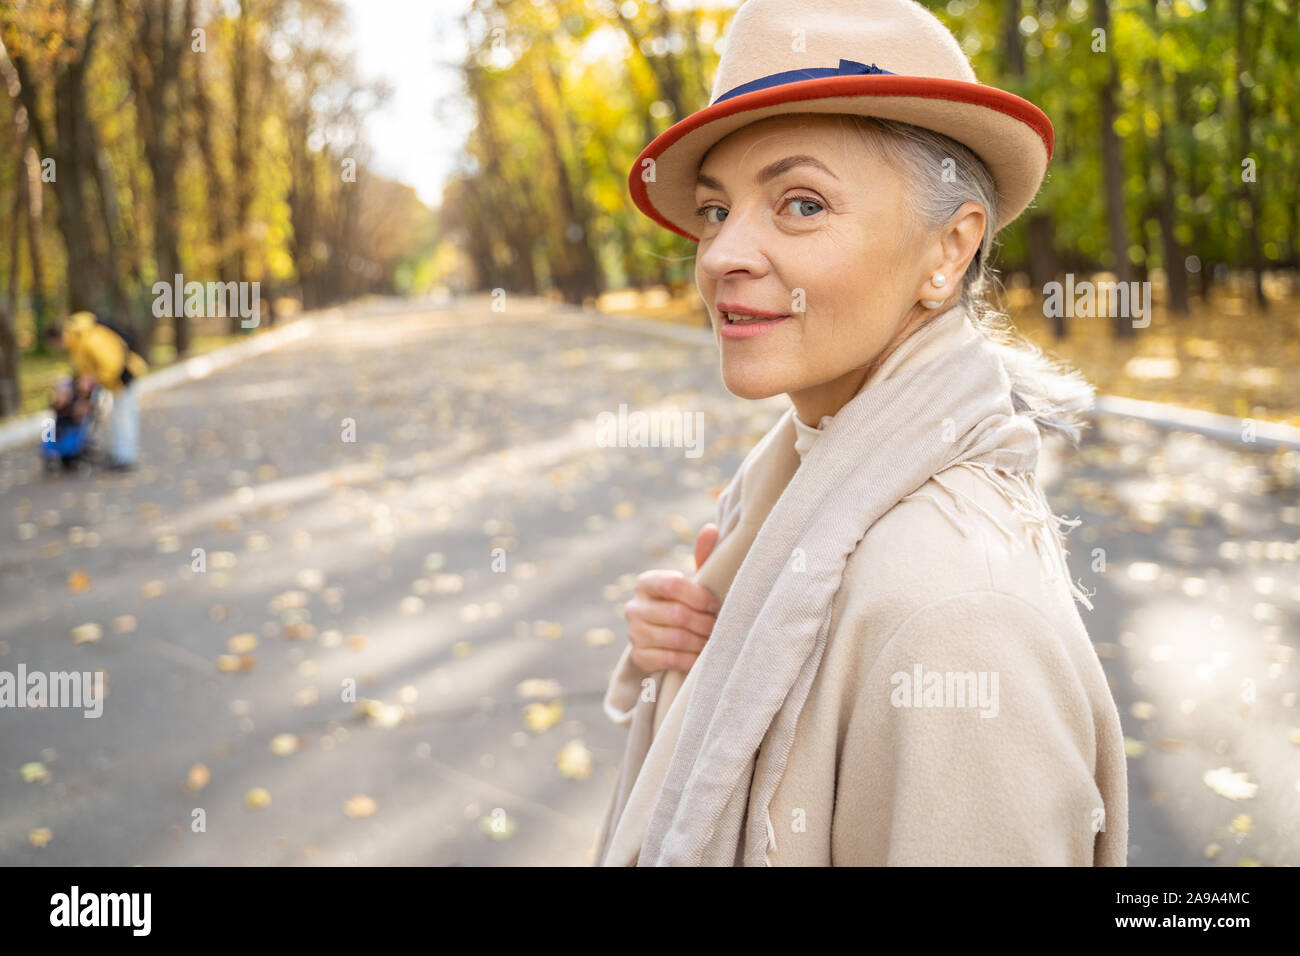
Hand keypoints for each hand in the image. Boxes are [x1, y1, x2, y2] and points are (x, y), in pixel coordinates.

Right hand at [624, 523, 720, 673]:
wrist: (661, 640)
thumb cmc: (684, 604)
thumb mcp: (692, 583)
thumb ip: (702, 557)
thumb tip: (711, 529)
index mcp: (647, 582)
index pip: (672, 584)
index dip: (698, 596)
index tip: (714, 604)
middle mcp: (634, 606)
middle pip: (677, 614)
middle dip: (704, 623)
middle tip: (719, 627)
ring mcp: (633, 633)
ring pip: (675, 638)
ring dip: (700, 642)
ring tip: (713, 641)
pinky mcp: (638, 656)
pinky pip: (668, 659)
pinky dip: (689, 660)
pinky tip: (700, 657)